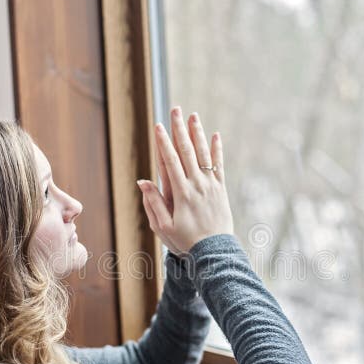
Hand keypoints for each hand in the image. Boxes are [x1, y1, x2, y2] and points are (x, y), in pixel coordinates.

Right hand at [137, 106, 233, 256]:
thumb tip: (143, 181)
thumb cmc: (185, 241)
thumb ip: (153, 203)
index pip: (171, 162)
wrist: (214, 252)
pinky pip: (219, 165)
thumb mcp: (163, 227)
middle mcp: (197, 185)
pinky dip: (217, 150)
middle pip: (187, 152)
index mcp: (181, 194)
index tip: (159, 126)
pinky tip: (215, 135)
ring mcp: (210, 186)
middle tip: (176, 110)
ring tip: (193, 116)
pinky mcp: (220, 190)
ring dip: (198, 134)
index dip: (164, 143)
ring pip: (203, 155)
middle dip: (180, 130)